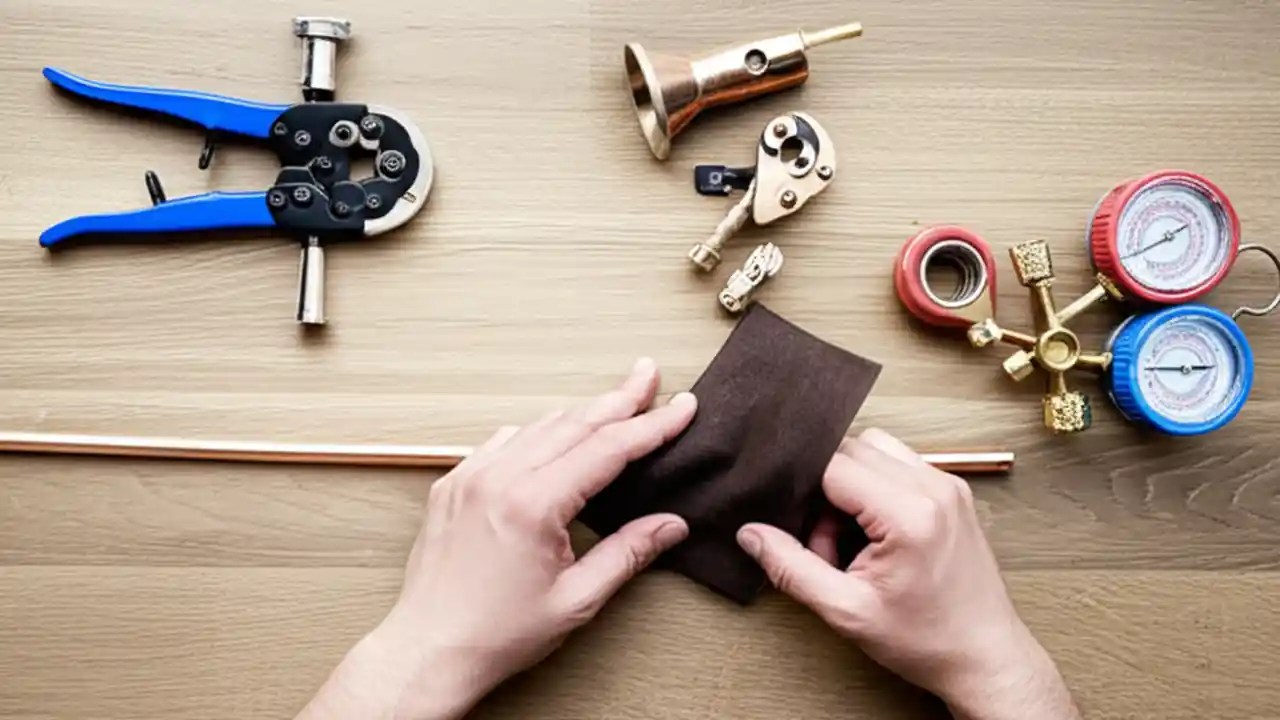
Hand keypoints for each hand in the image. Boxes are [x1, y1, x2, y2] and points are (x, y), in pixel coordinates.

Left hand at [297, 359, 696, 719]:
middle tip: (649, 375)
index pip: (607, 448)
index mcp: (533, 505)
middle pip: (574, 422)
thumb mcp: (576, 599)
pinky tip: (554, 436)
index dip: (652, 425)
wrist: (428, 651)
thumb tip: (672, 524)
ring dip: (580, 413)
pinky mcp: (453, 485)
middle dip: (619, 398)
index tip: (683, 407)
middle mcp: (498, 479)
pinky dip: (536, 433)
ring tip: (614, 402)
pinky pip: (502, 442)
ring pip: (537, 426)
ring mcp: (470, 477)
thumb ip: (628, 554)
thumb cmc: (497, 634)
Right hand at [737, 429, 1078, 719]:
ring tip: (851, 538)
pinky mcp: (952, 492)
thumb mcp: (847, 611)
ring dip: (850, 482)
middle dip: (826, 487)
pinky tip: (873, 533)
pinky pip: (899, 464)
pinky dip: (875, 486)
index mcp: (910, 514)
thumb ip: (792, 568)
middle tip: (826, 541)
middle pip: (853, 447)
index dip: (805, 492)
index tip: (800, 528)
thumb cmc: (925, 639)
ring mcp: (948, 485)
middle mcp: (934, 487)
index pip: (834, 464)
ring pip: (876, 448)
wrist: (983, 657)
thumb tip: (750, 534)